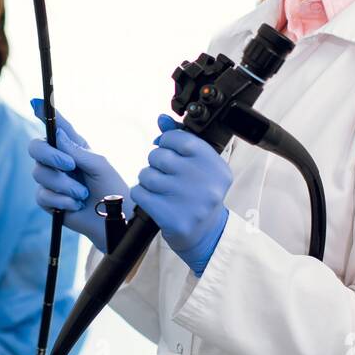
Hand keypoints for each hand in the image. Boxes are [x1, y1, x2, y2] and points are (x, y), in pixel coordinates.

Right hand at [27, 99, 131, 251]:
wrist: (112, 219)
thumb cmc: (111, 189)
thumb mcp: (99, 165)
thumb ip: (77, 150)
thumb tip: (56, 135)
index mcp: (73, 147)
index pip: (56, 127)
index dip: (44, 113)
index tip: (36, 102)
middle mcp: (58, 160)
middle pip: (36, 148)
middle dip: (51, 155)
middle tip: (70, 165)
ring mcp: (51, 180)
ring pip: (40, 174)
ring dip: (64, 185)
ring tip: (82, 193)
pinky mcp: (47, 199)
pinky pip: (43, 195)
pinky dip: (62, 200)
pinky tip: (75, 204)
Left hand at [131, 114, 231, 275]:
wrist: (206, 234)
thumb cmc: (200, 195)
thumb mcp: (199, 166)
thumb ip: (182, 140)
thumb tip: (162, 119)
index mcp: (215, 166)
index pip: (180, 139)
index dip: (167, 141)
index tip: (167, 149)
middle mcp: (205, 183)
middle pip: (160, 156)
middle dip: (155, 162)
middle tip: (164, 173)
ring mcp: (188, 201)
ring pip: (147, 174)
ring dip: (147, 179)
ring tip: (160, 188)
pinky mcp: (171, 217)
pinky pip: (139, 192)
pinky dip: (141, 194)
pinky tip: (153, 200)